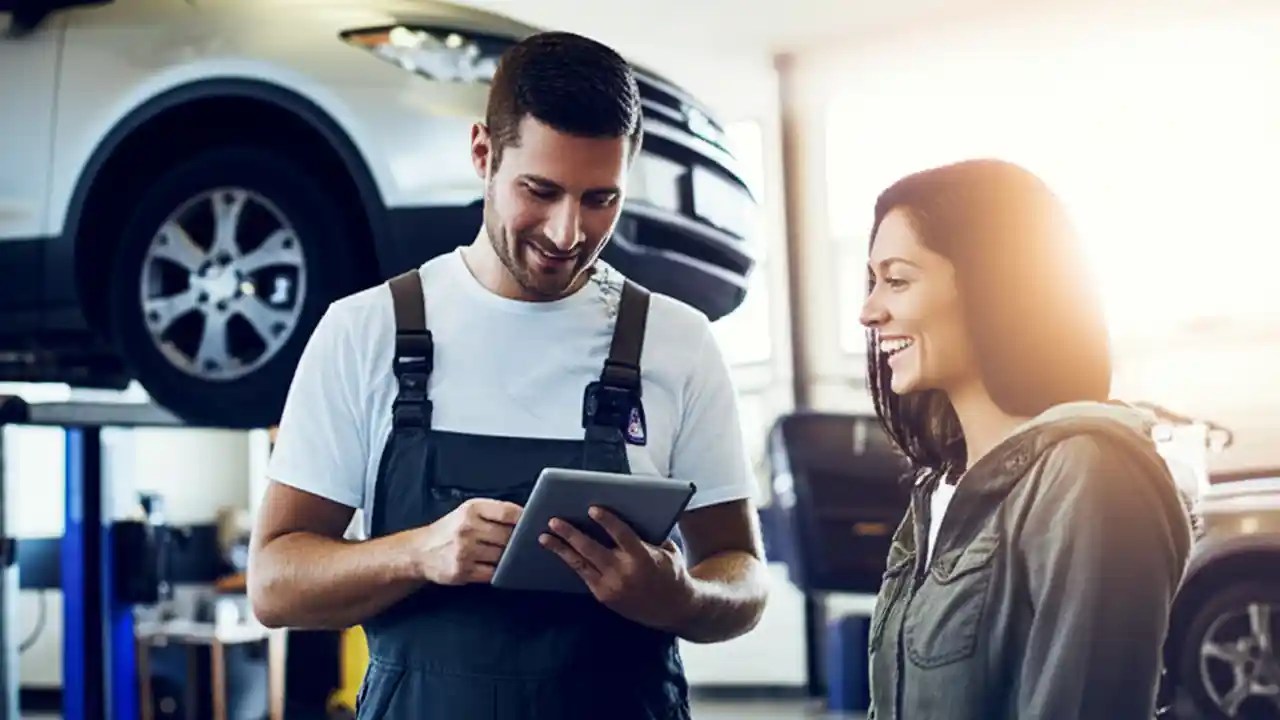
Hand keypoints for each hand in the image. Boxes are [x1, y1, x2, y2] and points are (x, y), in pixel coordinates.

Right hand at [413, 498, 521, 585]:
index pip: (507, 512)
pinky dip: (500, 571)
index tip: (535, 524)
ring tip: (515, 556)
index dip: (525, 519)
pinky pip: (492, 573)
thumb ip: (494, 513)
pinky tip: (501, 568)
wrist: (419, 551)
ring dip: (510, 558)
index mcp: (471, 509)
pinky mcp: (462, 572)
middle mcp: (467, 529)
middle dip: (519, 542)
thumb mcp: (467, 512)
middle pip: (508, 536)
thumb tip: (527, 518)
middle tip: (528, 544)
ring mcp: (464, 552)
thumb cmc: (450, 530)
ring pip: (502, 556)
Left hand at [540, 507, 693, 630]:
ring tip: (544, 537)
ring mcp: (611, 587)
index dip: (607, 521)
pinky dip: (571, 562)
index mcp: (643, 559)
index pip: (622, 536)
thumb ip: (648, 535)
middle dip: (571, 534)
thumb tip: (625, 512)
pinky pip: (583, 575)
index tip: (592, 508)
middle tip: (554, 520)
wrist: (673, 610)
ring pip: (581, 564)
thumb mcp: (667, 550)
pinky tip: (559, 552)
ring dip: (561, 550)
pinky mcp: (604, 596)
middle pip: (592, 550)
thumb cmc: (671, 572)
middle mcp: (624, 574)